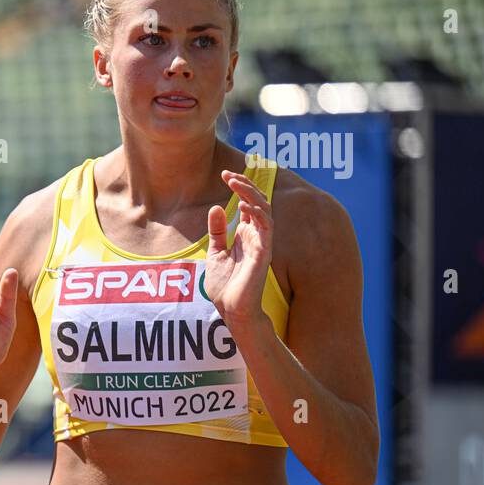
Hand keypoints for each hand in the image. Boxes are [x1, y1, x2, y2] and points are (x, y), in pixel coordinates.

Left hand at [205, 170, 272, 326]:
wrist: (232, 310)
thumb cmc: (226, 286)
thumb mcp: (216, 253)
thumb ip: (218, 232)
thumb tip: (217, 208)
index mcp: (246, 235)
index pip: (249, 204)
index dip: (240, 187)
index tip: (225, 174)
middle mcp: (257, 236)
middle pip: (258, 202)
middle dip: (246, 185)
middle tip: (228, 174)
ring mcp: (262, 243)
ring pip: (265, 210)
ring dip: (252, 194)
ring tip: (235, 183)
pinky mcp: (264, 253)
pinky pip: (267, 228)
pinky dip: (258, 214)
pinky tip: (244, 205)